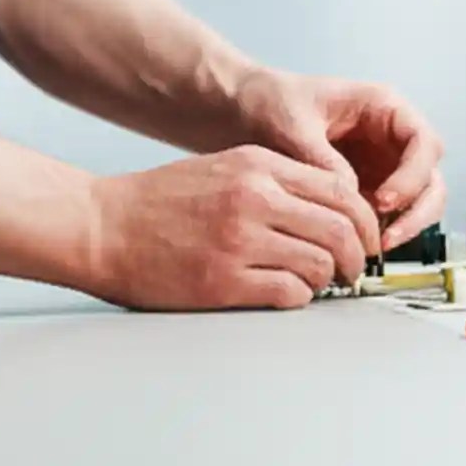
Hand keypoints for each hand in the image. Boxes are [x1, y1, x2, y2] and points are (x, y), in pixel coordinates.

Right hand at [86, 145, 380, 309]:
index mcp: (259, 167)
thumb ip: (278, 181)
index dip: (365, 220)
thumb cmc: (159, 202)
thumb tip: (333, 209)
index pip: (342, 191)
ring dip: (327, 280)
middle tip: (353, 270)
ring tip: (315, 283)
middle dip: (357, 256)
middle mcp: (254, 198)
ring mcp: (239, 241)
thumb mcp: (225, 167)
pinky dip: (299, 298)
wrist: (99, 226)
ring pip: (321, 264)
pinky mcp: (223, 281)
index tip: (366, 237)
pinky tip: (286, 294)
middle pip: (342, 229)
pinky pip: (290, 293)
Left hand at [236, 69, 445, 249]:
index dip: (412, 175)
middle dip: (416, 210)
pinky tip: (357, 246)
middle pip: (430, 178)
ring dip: (405, 227)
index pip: (423, 142)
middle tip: (386, 236)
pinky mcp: (367, 191)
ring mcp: (383, 167)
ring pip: (417, 203)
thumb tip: (348, 195)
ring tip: (373, 248)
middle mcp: (391, 139)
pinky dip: (382, 234)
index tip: (384, 200)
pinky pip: (389, 217)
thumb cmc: (270, 100)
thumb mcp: (292, 123)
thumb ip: (322, 159)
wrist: (241, 111)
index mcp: (383, 108)